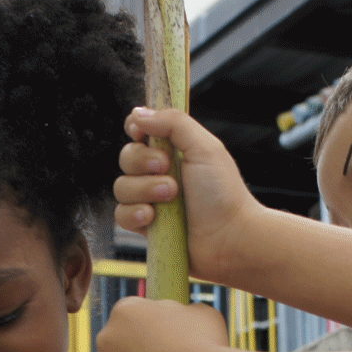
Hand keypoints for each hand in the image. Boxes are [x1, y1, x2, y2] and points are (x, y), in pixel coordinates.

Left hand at [93, 297, 231, 351]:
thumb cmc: (204, 346)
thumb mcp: (201, 314)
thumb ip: (182, 313)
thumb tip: (180, 319)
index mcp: (126, 310)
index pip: (136, 314)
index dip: (156, 326)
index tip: (172, 338)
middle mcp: (106, 336)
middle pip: (124, 342)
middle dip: (143, 351)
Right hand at [114, 107, 264, 284]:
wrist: (229, 238)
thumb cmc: (223, 194)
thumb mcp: (204, 147)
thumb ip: (173, 123)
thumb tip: (139, 113)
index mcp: (173, 150)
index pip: (140, 130)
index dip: (136, 129)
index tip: (142, 133)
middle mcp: (159, 173)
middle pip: (126, 157)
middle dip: (143, 162)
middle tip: (168, 169)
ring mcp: (151, 199)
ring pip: (121, 187)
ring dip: (144, 190)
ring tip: (170, 197)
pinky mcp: (145, 225)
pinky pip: (121, 215)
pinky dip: (135, 214)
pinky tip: (153, 217)